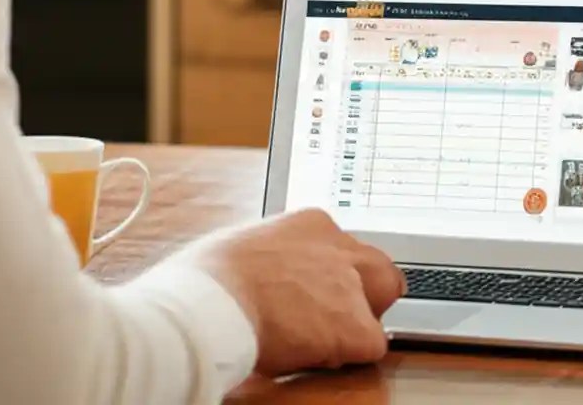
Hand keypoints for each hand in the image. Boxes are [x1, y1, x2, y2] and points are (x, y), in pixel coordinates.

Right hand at [180, 208, 405, 375]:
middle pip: (378, 269)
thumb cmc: (205, 281)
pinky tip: (315, 358)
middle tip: (339, 318)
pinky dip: (349, 357)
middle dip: (367, 294)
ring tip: (314, 343)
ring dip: (352, 328)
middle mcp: (337, 249)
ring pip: (377, 308)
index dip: (332, 275)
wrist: (208, 304)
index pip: (342, 248)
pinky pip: (372, 345)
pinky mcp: (353, 325)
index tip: (315, 292)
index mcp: (310, 225)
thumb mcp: (242, 247)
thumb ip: (268, 256)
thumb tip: (258, 276)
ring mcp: (349, 285)